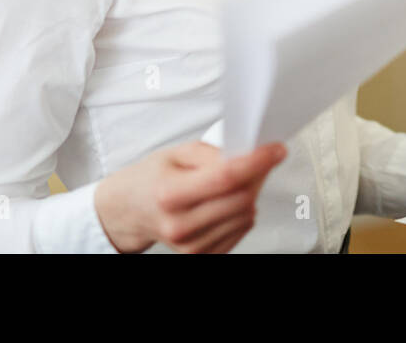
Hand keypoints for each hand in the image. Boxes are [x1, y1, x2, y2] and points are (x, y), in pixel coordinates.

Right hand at [93, 140, 286, 252]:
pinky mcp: (201, 256)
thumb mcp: (176, 152)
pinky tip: (226, 202)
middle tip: (257, 160)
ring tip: (233, 182)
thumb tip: (247, 156)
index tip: (276, 150)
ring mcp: (191, 245)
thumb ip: (212, 153)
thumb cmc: (152, 178)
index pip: (226, 177)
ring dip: (250, 194)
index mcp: (170, 193)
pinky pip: (243, 230)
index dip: (258, 161)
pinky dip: (243, 211)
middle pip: (242, 198)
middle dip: (257, 175)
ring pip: (247, 215)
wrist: (130, 210)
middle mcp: (179, 224)